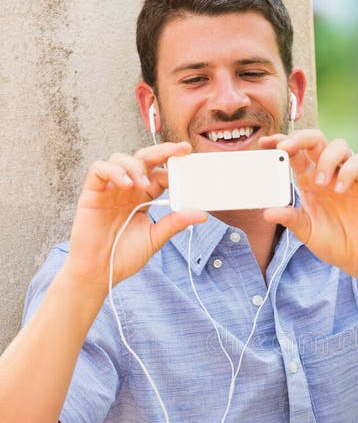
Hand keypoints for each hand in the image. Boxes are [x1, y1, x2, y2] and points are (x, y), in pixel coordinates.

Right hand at [64, 141, 206, 291]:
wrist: (99, 272)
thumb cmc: (124, 255)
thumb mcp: (155, 238)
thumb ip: (175, 223)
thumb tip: (202, 214)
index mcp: (144, 198)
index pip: (161, 174)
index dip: (175, 168)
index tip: (191, 164)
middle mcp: (127, 189)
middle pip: (144, 159)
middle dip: (163, 151)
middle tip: (181, 150)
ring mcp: (109, 189)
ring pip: (121, 159)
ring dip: (135, 166)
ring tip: (142, 185)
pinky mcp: (92, 193)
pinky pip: (99, 169)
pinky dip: (114, 171)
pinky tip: (126, 184)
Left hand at [259, 130, 357, 275]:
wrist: (357, 256)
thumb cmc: (331, 240)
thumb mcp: (305, 231)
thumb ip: (290, 219)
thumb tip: (268, 212)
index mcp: (308, 179)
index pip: (294, 152)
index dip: (280, 142)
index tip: (265, 143)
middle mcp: (327, 172)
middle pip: (315, 140)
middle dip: (300, 138)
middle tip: (286, 148)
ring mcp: (346, 175)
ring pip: (338, 145)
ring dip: (326, 159)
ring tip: (320, 184)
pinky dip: (347, 172)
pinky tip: (340, 190)